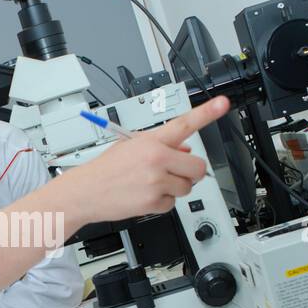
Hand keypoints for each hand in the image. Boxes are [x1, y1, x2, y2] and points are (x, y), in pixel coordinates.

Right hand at [70, 96, 230, 223]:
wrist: (85, 192)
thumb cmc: (106, 168)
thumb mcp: (129, 146)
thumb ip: (160, 146)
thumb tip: (185, 150)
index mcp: (151, 141)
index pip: (184, 123)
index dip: (207, 113)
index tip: (223, 103)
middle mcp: (156, 159)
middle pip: (198, 167)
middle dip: (192, 171)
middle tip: (178, 171)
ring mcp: (156, 182)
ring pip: (187, 187)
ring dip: (176, 187)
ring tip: (153, 184)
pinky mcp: (153, 202)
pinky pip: (172, 203)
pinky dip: (162, 202)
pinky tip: (145, 195)